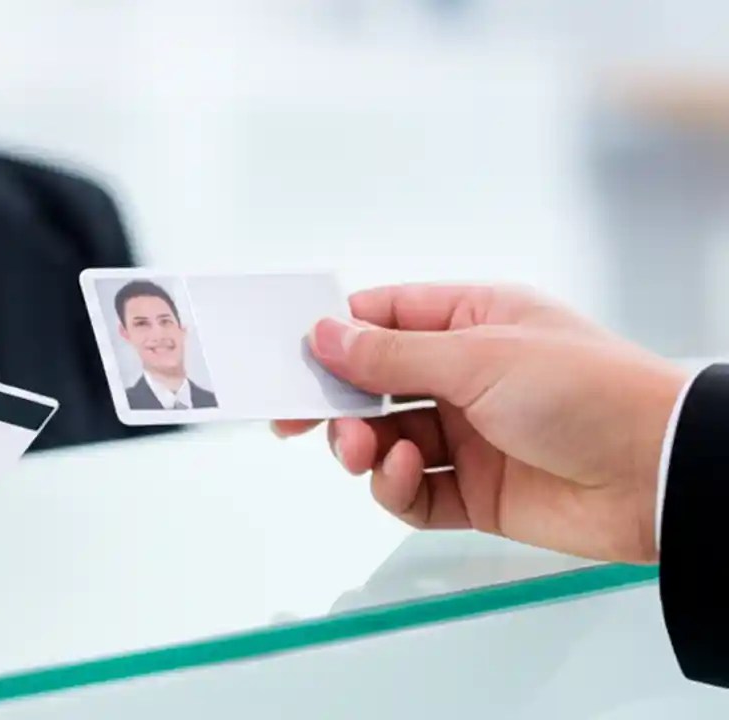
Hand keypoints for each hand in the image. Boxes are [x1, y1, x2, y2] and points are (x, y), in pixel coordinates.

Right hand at [273, 285, 688, 563]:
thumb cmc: (589, 392)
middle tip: (296, 419)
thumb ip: (392, 354)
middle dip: (335, 401)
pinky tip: (400, 473)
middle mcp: (465, 376)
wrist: (658, 475)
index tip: (291, 358)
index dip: (334, 336)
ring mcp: (467, 435)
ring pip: (382, 439)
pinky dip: (392, 486)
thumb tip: (324, 335)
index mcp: (471, 322)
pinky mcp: (473, 491)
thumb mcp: (479, 357)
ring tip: (361, 448)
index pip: (383, 318)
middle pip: (372, 384)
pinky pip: (409, 491)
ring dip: (358, 446)